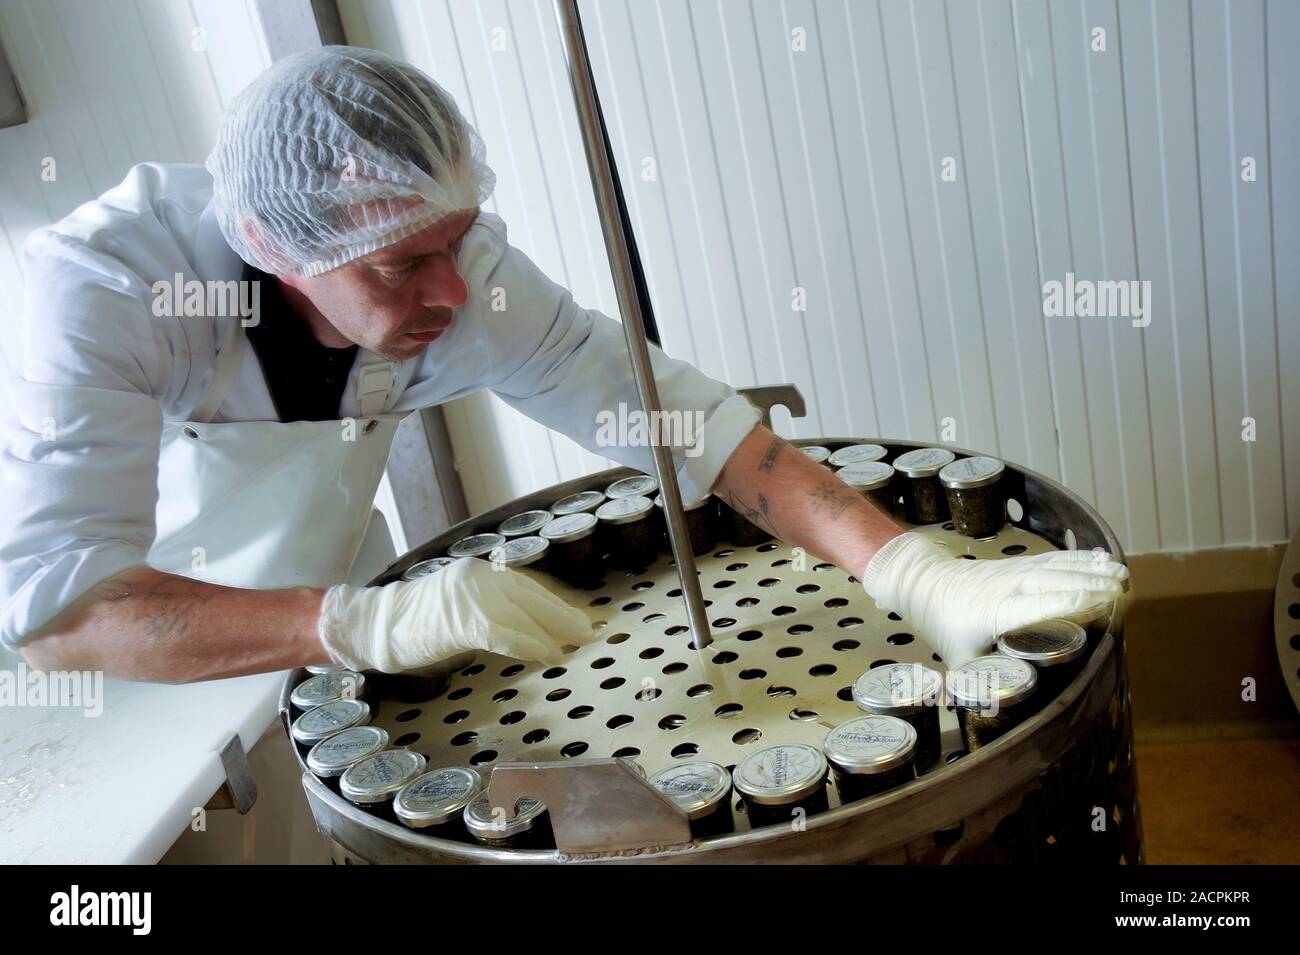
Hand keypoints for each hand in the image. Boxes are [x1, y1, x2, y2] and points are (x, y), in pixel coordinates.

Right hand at [318, 556, 596, 672]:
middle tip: (591, 632)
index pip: (530, 586)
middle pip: (532, 596)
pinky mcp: (456, 620)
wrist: (373, 626)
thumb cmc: (417, 626)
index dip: (559, 603)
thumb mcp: (462, 611)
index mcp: (480, 573)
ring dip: (551, 631)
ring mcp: (466, 596)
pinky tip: (545, 655)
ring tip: (574, 647)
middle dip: (564, 615)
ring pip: (521, 613)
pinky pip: (501, 633)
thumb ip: (495, 614)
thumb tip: (536, 630)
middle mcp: (477, 576)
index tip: (584, 616)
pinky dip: (526, 644)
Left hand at [861, 532, 1128, 668]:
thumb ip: (980, 684)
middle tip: (1127, 595)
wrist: (926, 582)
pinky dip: (1081, 559)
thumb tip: (996, 715)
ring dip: (1092, 570)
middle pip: (1055, 582)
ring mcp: (1016, 572)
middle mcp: (1008, 587)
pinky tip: (1105, 561)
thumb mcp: (958, 658)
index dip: (1068, 603)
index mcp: (994, 611)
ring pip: (1058, 567)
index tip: (1100, 604)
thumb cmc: (946, 625)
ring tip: (1124, 578)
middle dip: (1092, 586)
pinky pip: (1055, 559)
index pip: (1036, 606)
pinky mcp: (1021, 564)